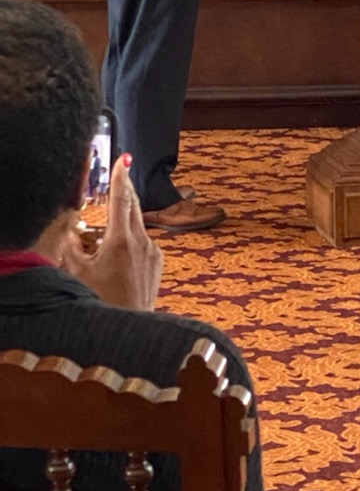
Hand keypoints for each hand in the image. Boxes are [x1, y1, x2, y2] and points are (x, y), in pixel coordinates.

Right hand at [61, 155, 162, 310]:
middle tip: (120, 174)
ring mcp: (153, 252)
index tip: (124, 158)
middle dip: (125, 190)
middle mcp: (142, 242)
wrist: (130, 332)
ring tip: (110, 226)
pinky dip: (132, 239)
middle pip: (134, 206)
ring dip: (126, 219)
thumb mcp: (78, 274)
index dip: (121, 177)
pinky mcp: (158, 263)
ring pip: (139, 225)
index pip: (122, 199)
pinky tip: (120, 255)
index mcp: (121, 241)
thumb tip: (69, 230)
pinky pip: (144, 242)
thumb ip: (72, 248)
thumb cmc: (102, 304)